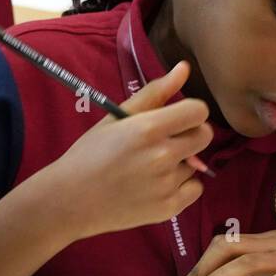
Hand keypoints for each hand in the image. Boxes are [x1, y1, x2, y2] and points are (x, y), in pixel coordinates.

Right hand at [38, 60, 211, 241]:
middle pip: (205, 136)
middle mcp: (162, 156)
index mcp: (149, 128)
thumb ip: (155, 92)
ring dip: (181, 163)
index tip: (175, 119)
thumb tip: (184, 68)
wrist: (70, 200)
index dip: (190, 113)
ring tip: (150, 168)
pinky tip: (157, 185)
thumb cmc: (91, 153)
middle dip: (190, 135)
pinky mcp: (170, 208)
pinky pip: (196, 189)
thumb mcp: (117, 117)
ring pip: (197, 164)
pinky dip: (182, 187)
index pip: (198, 111)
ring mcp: (167, 184)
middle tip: (164, 142)